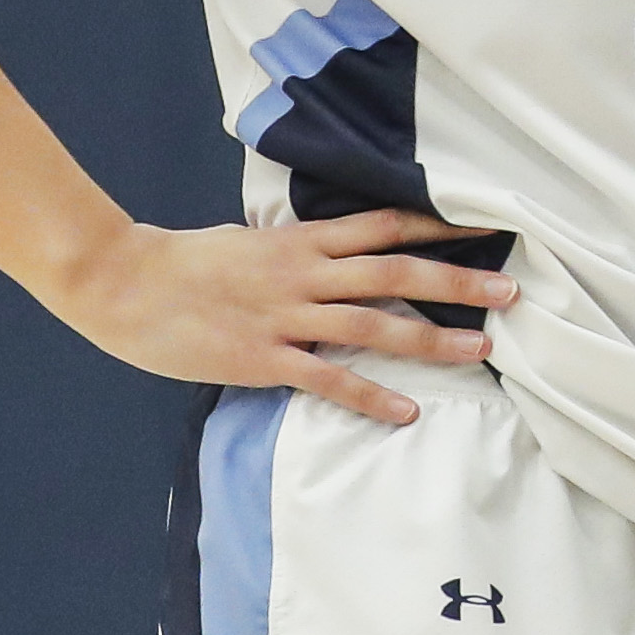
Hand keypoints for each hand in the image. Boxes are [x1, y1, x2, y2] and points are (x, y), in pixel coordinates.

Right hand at [46, 208, 514, 424]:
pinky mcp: (263, 358)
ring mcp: (286, 316)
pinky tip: (408, 411)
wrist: (122, 281)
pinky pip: (327, 379)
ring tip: (480, 348)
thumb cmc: (185, 262)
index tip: (491, 223)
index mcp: (303, 241)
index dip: (442, 223)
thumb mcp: (252, 241)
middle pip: (397, 272)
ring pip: (374, 324)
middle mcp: (305, 273)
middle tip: (511, 290)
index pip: (387, 224)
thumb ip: (300, 250)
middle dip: (458, 281)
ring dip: (431, 337)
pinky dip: (370, 396)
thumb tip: (337, 251)